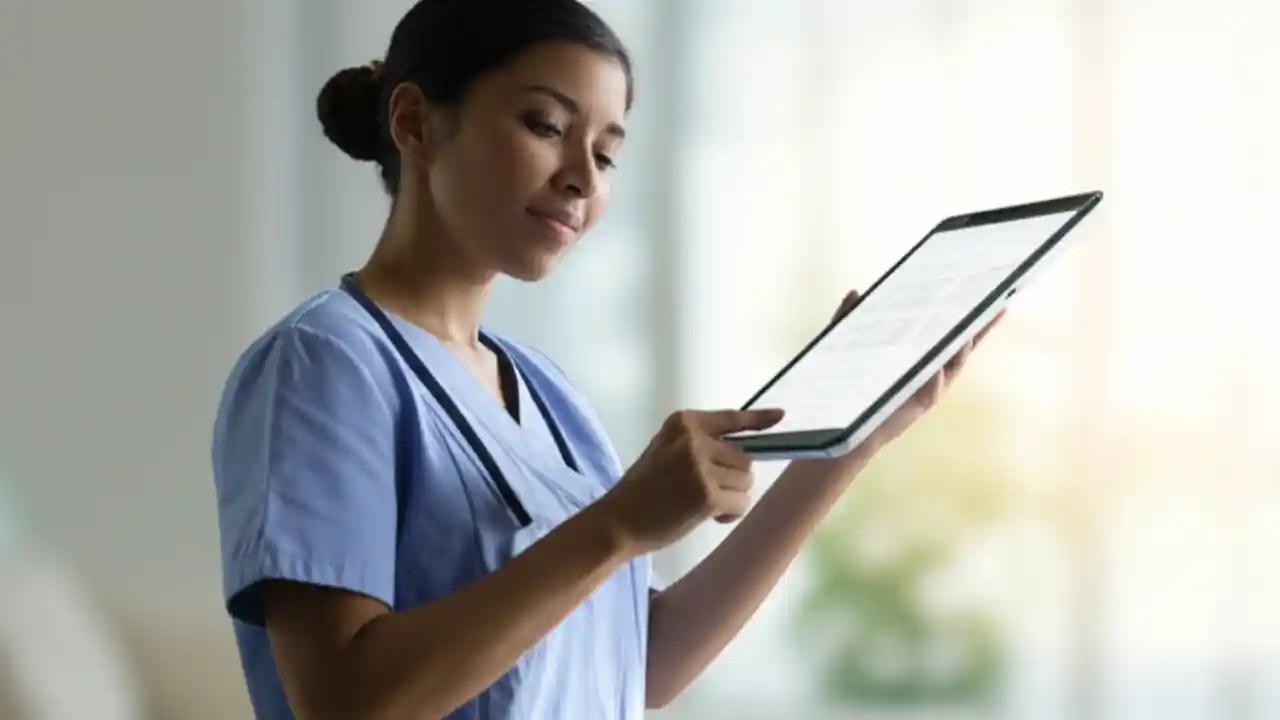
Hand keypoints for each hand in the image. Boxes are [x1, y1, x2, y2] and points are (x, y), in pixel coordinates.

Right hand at [593, 409, 784, 554]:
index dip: (758, 419)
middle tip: (704, 491)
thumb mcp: (665, 451)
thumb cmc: (643, 490)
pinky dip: (730, 514)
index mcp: (684, 423)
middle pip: (745, 457)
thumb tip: (746, 451)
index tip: (780, 416)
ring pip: (746, 481)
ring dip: (731, 497)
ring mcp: (700, 466)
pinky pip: (741, 503)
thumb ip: (698, 444)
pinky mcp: (707, 494)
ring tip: (701, 504)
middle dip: (733, 477)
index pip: (730, 418)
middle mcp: (694, 439)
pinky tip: (709, 517)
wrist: (618, 521)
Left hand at [830, 289, 1005, 452]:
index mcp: (920, 356)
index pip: (948, 332)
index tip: (985, 293)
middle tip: (995, 304)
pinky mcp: (918, 406)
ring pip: (951, 366)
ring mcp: (928, 389)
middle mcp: (931, 372)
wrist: (841, 426)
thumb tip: (855, 293)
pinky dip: (935, 377)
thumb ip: (849, 320)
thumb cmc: (849, 387)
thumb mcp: (846, 346)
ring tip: (969, 331)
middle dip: (980, 327)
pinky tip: (936, 365)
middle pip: (962, 345)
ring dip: (961, 349)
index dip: (968, 315)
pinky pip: (931, 389)